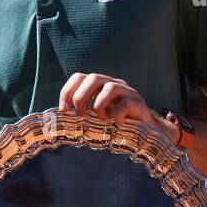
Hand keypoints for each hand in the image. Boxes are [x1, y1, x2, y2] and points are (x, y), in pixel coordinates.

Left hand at [58, 72, 172, 134]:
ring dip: (100, 106)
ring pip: (108, 87)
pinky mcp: (138, 102)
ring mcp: (126, 91)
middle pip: (92, 78)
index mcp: (99, 85)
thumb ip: (82, 111)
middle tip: (81, 115)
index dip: (67, 91)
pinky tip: (117, 123)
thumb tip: (60, 116)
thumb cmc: (116, 123)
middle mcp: (112, 83)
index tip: (64, 110)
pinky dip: (116, 115)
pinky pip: (124, 103)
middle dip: (81, 97)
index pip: (79, 77)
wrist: (145, 130)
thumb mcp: (96, 116)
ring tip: (102, 119)